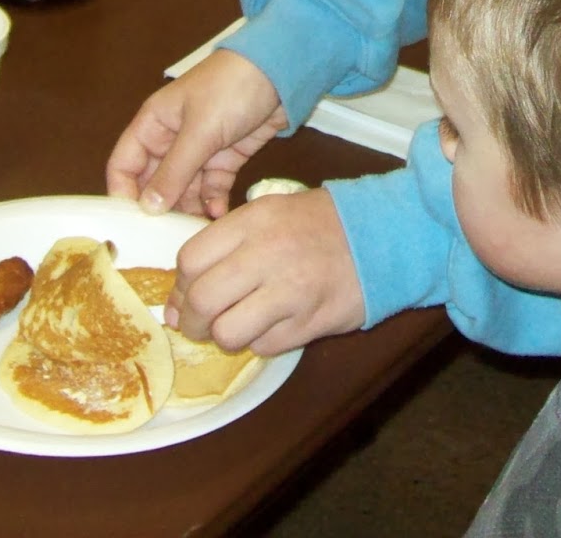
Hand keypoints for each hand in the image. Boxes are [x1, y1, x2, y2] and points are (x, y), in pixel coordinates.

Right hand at [105, 50, 287, 217]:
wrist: (282, 73)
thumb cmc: (231, 90)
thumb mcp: (200, 130)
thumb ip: (174, 171)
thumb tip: (147, 209)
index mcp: (154, 124)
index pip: (124, 165)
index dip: (122, 194)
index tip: (131, 226)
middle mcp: (171, 139)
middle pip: (154, 183)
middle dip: (159, 210)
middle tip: (166, 239)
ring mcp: (199, 150)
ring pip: (184, 190)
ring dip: (188, 210)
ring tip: (195, 232)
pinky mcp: (226, 158)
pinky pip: (211, 187)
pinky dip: (212, 202)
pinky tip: (218, 214)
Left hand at [165, 189, 365, 354]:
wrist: (381, 237)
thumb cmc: (318, 224)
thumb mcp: (270, 212)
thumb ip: (226, 243)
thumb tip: (180, 295)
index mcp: (254, 220)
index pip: (191, 259)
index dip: (179, 285)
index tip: (183, 296)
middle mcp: (268, 253)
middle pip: (202, 299)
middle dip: (191, 320)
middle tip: (197, 324)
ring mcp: (290, 290)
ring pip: (228, 332)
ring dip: (223, 337)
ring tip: (233, 327)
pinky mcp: (310, 322)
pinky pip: (264, 347)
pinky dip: (260, 343)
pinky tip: (271, 326)